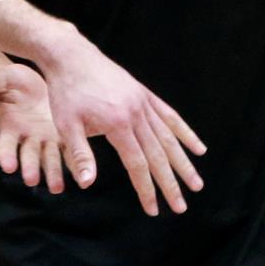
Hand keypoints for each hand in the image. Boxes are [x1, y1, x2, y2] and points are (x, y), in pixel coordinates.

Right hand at [0, 64, 65, 193]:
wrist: (39, 83)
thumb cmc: (16, 82)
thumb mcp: (3, 78)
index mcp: (10, 127)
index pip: (5, 144)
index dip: (6, 155)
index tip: (7, 166)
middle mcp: (27, 138)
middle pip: (28, 155)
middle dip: (29, 167)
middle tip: (30, 180)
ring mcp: (45, 140)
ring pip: (48, 158)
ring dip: (52, 173)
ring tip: (56, 188)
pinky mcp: (62, 138)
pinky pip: (69, 151)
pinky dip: (75, 163)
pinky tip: (83, 175)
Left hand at [41, 37, 205, 215]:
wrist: (71, 56)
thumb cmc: (65, 92)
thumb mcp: (66, 126)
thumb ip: (80, 155)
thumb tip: (88, 184)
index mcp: (118, 124)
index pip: (138, 164)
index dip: (146, 189)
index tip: (154, 209)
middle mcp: (136, 114)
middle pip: (159, 155)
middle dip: (171, 183)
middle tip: (182, 207)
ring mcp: (144, 103)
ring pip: (169, 138)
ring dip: (184, 163)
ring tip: (197, 183)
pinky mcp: (144, 94)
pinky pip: (170, 116)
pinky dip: (185, 133)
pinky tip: (199, 148)